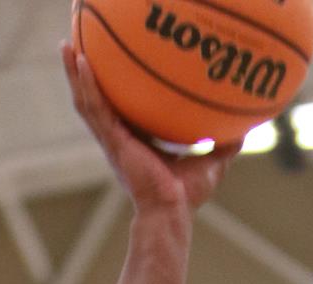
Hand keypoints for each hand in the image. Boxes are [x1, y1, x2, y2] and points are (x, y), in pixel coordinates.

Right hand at [63, 44, 240, 215]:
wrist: (171, 213)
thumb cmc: (186, 196)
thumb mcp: (212, 163)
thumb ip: (225, 144)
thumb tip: (247, 129)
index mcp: (136, 140)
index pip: (122, 105)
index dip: (114, 84)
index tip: (110, 61)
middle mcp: (119, 137)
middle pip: (97, 96)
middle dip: (84, 70)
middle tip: (76, 41)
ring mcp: (112, 139)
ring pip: (87, 99)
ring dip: (75, 72)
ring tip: (66, 44)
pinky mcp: (112, 142)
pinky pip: (94, 109)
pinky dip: (86, 85)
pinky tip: (81, 61)